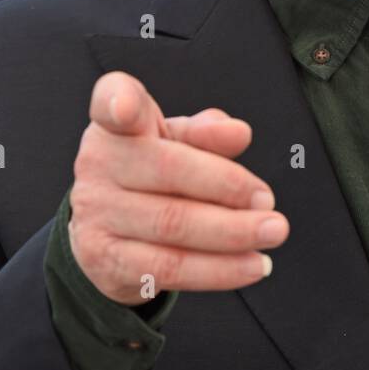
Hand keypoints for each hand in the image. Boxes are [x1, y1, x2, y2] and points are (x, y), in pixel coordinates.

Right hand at [69, 71, 289, 303]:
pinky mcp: (106, 261)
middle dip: (227, 186)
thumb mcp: (177, 143)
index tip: (128, 108)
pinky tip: (251, 265)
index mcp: (115, 123)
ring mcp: (96, 213)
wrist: (108, 233)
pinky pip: (169, 269)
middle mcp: (98, 163)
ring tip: (272, 232)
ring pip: (172, 224)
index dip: (118, 102)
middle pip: (167, 170)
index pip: (109, 100)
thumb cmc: (152, 173)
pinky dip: (218, 269)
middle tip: (268, 201)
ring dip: (232, 233)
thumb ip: (206, 132)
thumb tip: (238, 134)